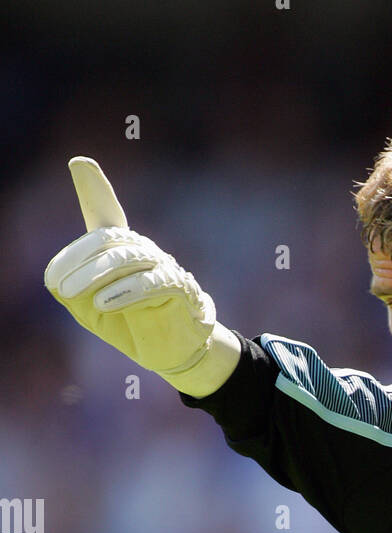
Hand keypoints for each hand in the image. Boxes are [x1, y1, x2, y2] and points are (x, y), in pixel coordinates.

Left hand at [43, 157, 239, 395]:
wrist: (173, 354)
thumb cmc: (132, 327)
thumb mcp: (91, 312)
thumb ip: (75, 295)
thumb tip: (57, 283)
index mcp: (119, 250)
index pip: (107, 213)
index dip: (95, 187)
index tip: (79, 162)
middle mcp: (141, 250)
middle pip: (107, 238)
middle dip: (77, 258)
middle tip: (56, 283)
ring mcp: (162, 266)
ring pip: (126, 258)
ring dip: (94, 274)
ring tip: (70, 292)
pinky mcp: (179, 289)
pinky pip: (152, 283)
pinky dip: (125, 292)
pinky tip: (102, 302)